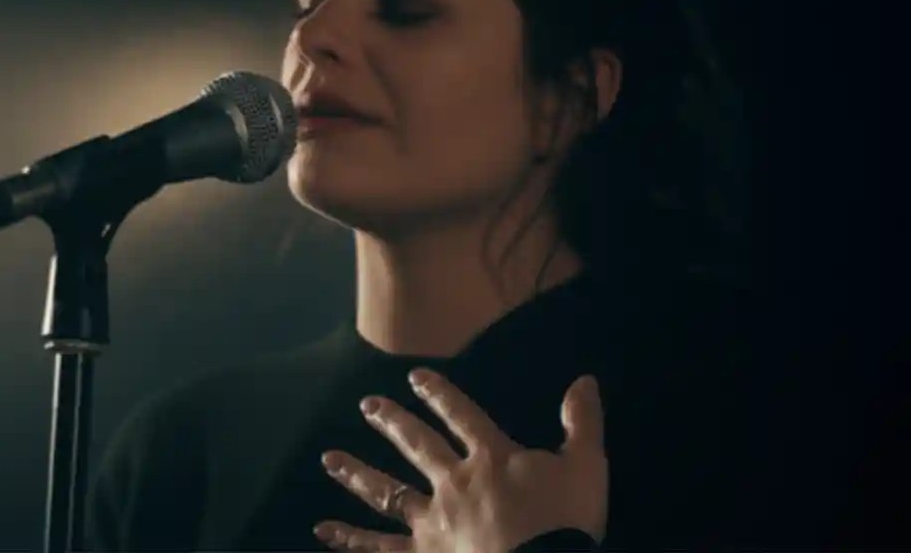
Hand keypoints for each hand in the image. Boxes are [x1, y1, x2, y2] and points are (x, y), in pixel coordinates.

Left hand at [314, 370, 606, 552]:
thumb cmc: (566, 522)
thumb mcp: (586, 467)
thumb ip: (582, 423)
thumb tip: (584, 380)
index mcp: (491, 460)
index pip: (462, 416)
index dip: (439, 394)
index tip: (415, 376)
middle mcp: (454, 483)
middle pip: (417, 445)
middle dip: (391, 422)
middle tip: (367, 405)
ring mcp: (434, 522)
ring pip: (388, 493)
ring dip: (357, 474)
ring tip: (329, 460)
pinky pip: (382, 548)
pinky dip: (352, 541)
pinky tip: (324, 531)